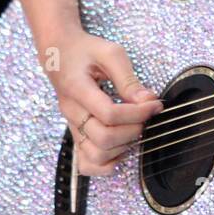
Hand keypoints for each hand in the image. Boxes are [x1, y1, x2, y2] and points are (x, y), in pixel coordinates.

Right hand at [45, 30, 162, 176]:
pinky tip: (120, 146)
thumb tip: (148, 100)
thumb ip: (128, 79)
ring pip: (95, 156)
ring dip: (122, 147)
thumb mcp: (110, 53)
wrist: (58, 52)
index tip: (155, 105)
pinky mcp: (76, 134)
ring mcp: (72, 127)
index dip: (137, 113)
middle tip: (147, 116)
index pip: (109, 114)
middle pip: (103, 138)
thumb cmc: (84, 50)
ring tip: (134, 129)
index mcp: (77, 89)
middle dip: (133, 130)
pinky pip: (86, 164)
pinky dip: (106, 163)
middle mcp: (71, 113)